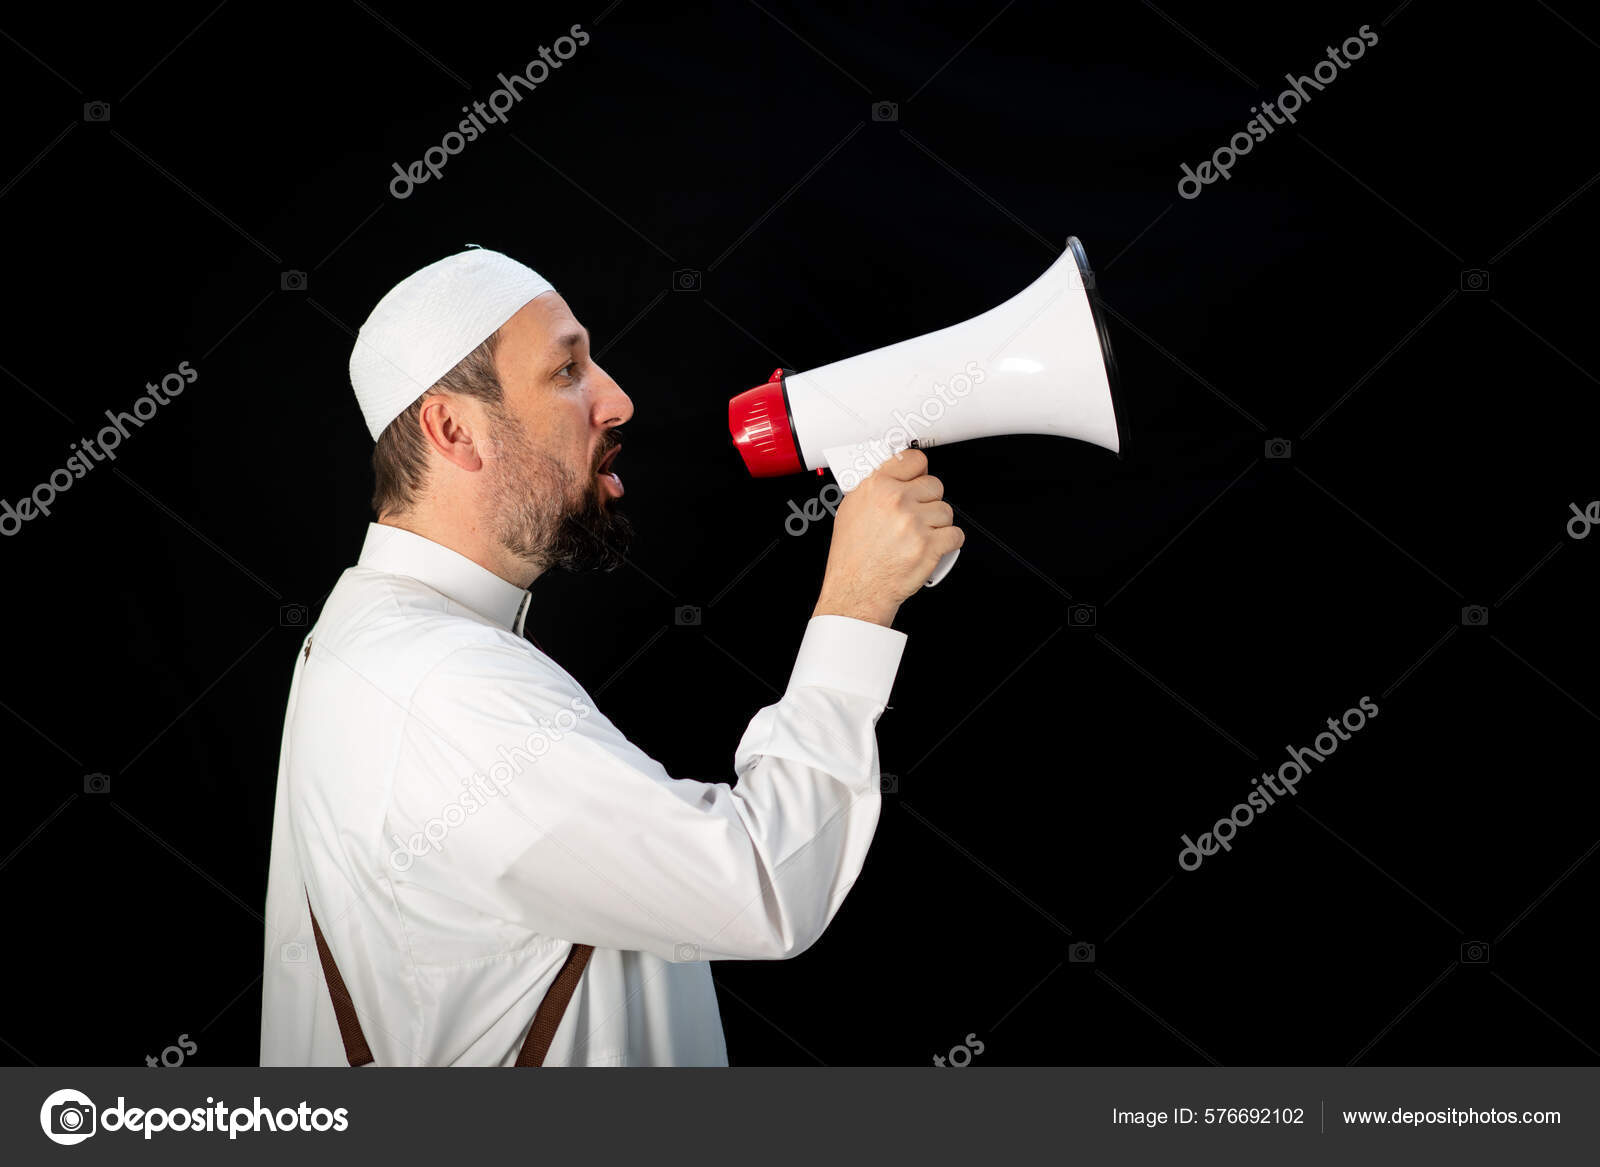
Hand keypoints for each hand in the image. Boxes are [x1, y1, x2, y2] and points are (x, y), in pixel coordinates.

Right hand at [812, 448, 963, 626]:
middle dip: (929, 501)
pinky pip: (955, 534)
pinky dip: (949, 542)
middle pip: (934, 485)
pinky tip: (934, 546)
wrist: (857, 589)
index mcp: (877, 487)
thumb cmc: (852, 557)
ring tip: (921, 535)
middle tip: (918, 515)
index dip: (919, 470)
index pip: (913, 460)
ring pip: (946, 511)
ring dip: (938, 524)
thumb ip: (873, 489)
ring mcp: (914, 523)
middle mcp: (896, 502)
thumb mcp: (850, 510)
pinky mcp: (930, 545)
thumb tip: (891, 476)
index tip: (920, 476)